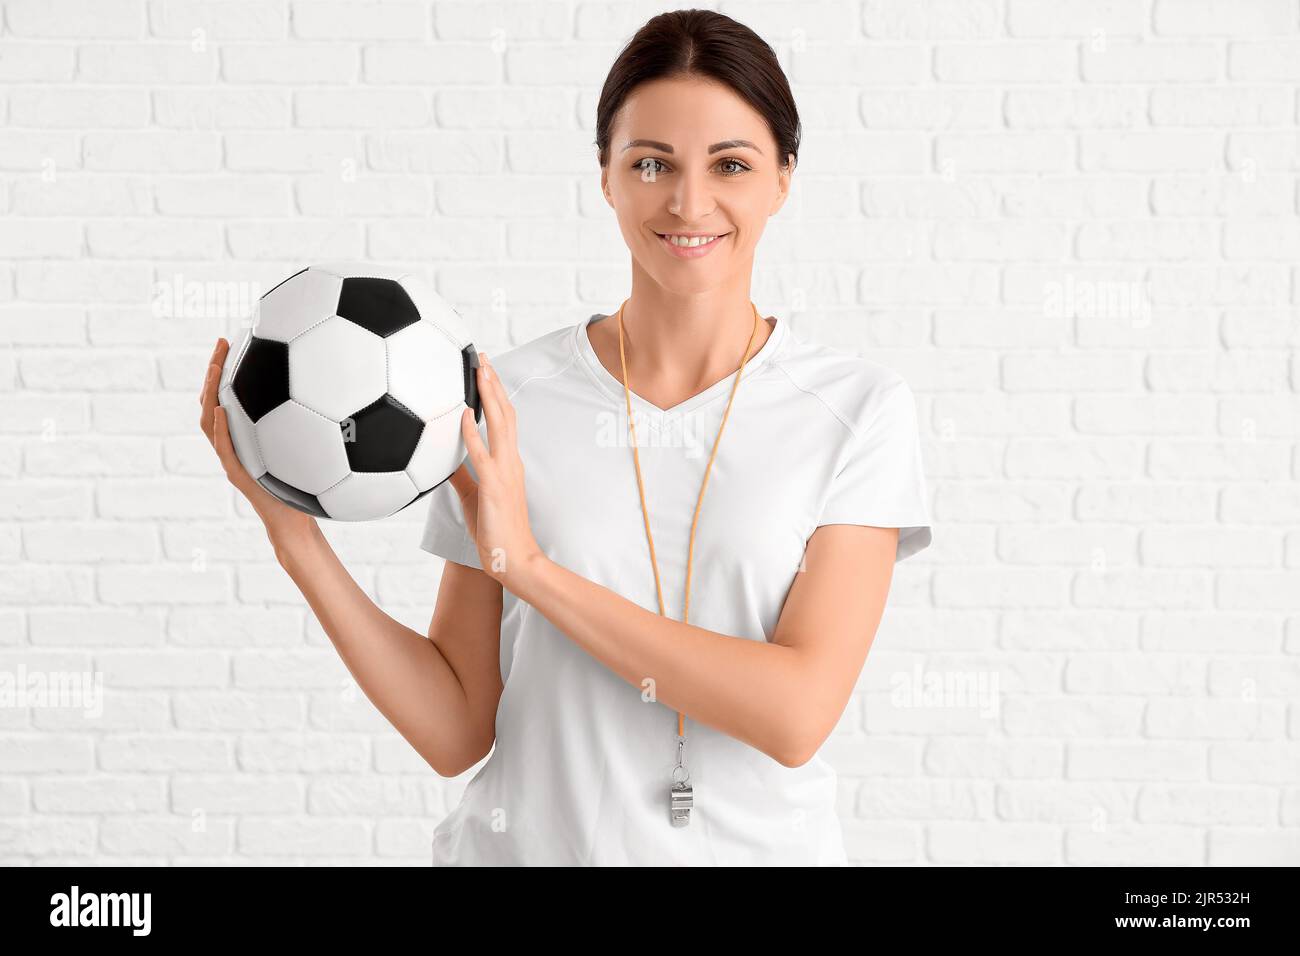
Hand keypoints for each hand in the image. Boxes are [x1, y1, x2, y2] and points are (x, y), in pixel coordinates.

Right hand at [199, 336, 318, 549]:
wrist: (297, 520)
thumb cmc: (307, 487)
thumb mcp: (309, 448)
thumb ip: (313, 422)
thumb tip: (342, 388)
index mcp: (246, 434)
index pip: (228, 396)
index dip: (226, 369)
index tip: (232, 339)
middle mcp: (235, 443)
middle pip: (212, 401)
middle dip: (213, 371)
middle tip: (220, 342)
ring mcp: (232, 458)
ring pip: (209, 422)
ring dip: (210, 393)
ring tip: (215, 368)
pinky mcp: (239, 475)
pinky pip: (224, 450)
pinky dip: (220, 429)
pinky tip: (223, 409)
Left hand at [448, 352, 542, 586]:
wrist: (513, 559)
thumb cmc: (495, 531)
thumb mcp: (474, 496)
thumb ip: (460, 474)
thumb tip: (441, 459)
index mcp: (507, 462)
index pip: (503, 420)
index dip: (495, 394)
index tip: (484, 370)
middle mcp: (510, 461)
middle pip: (505, 413)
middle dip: (494, 383)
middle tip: (482, 356)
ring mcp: (505, 472)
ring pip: (500, 425)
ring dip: (490, 396)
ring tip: (480, 370)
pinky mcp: (495, 486)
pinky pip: (482, 455)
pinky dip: (473, 433)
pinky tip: (464, 415)